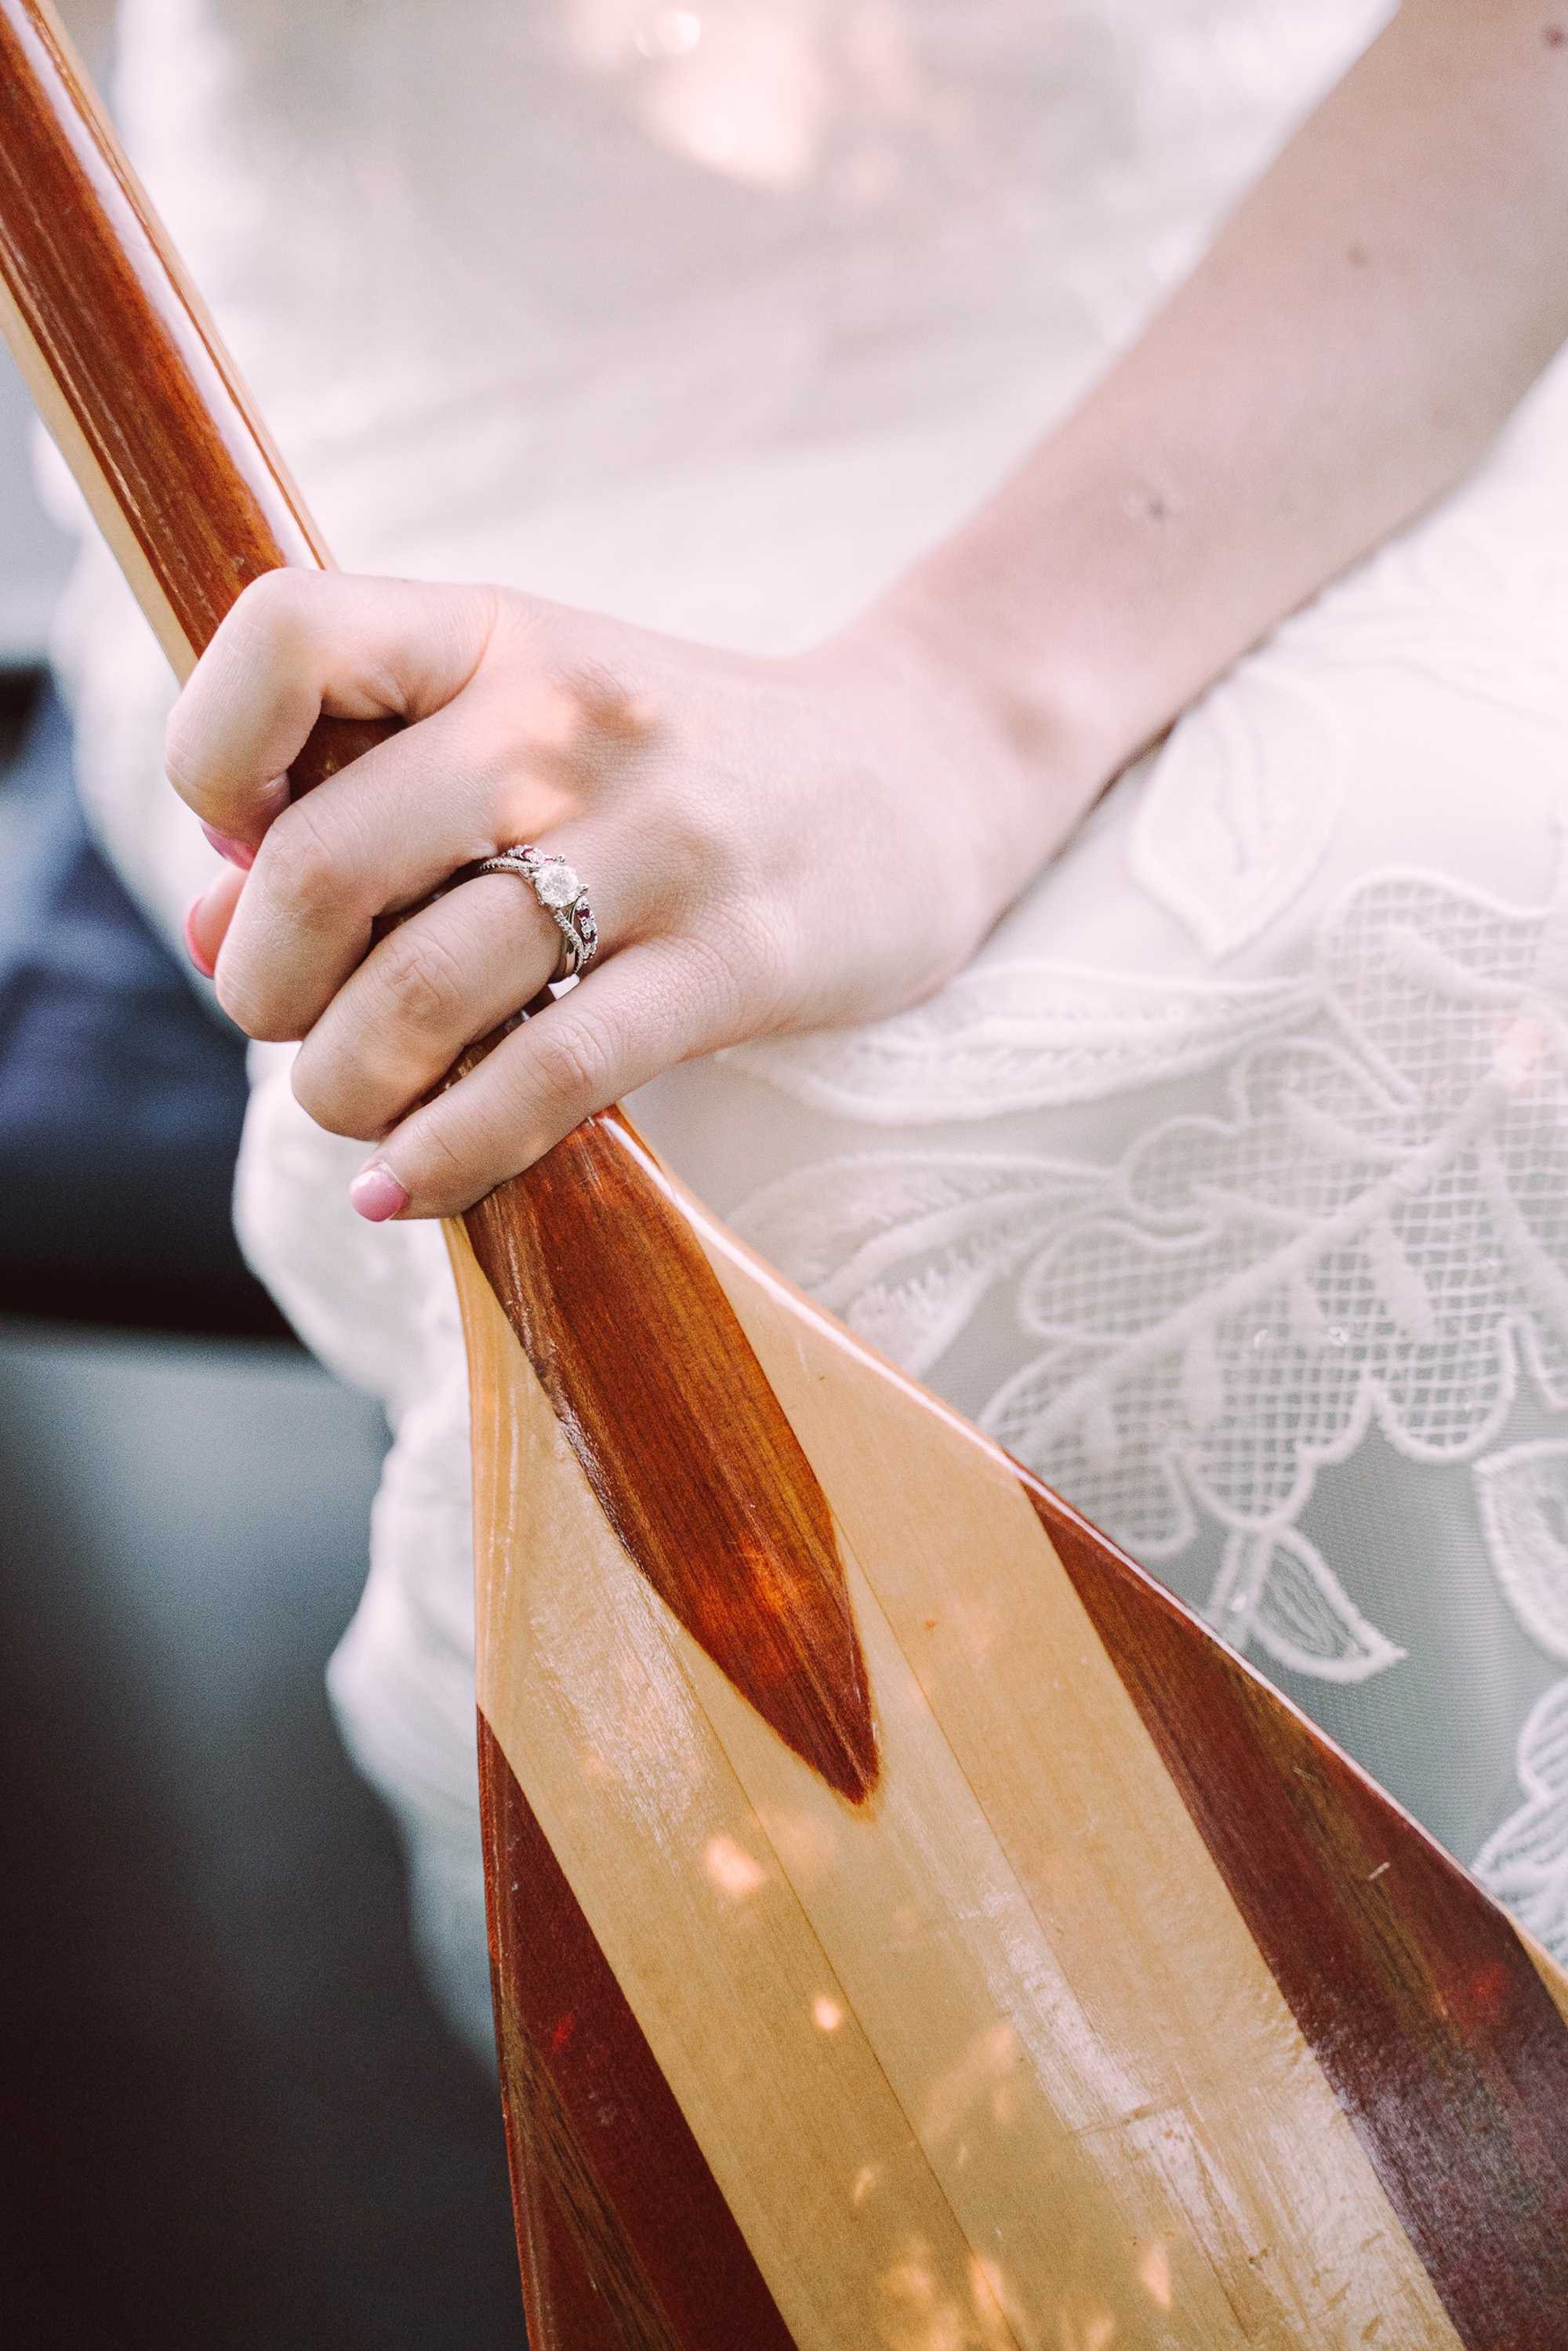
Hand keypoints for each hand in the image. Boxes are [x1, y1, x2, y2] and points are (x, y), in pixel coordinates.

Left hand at [167, 571, 1097, 1217]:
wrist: (920, 771)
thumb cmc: (673, 765)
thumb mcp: (523, 723)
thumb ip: (361, 799)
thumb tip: (204, 924)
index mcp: (496, 632)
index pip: (287, 636)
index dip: (213, 756)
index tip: (242, 841)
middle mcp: (567, 718)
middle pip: (327, 865)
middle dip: (260, 983)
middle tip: (285, 1022)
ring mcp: (657, 841)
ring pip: (422, 994)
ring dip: (342, 1087)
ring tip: (353, 1109)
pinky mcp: (731, 963)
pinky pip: (546, 1080)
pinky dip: (446, 1155)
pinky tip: (405, 1186)